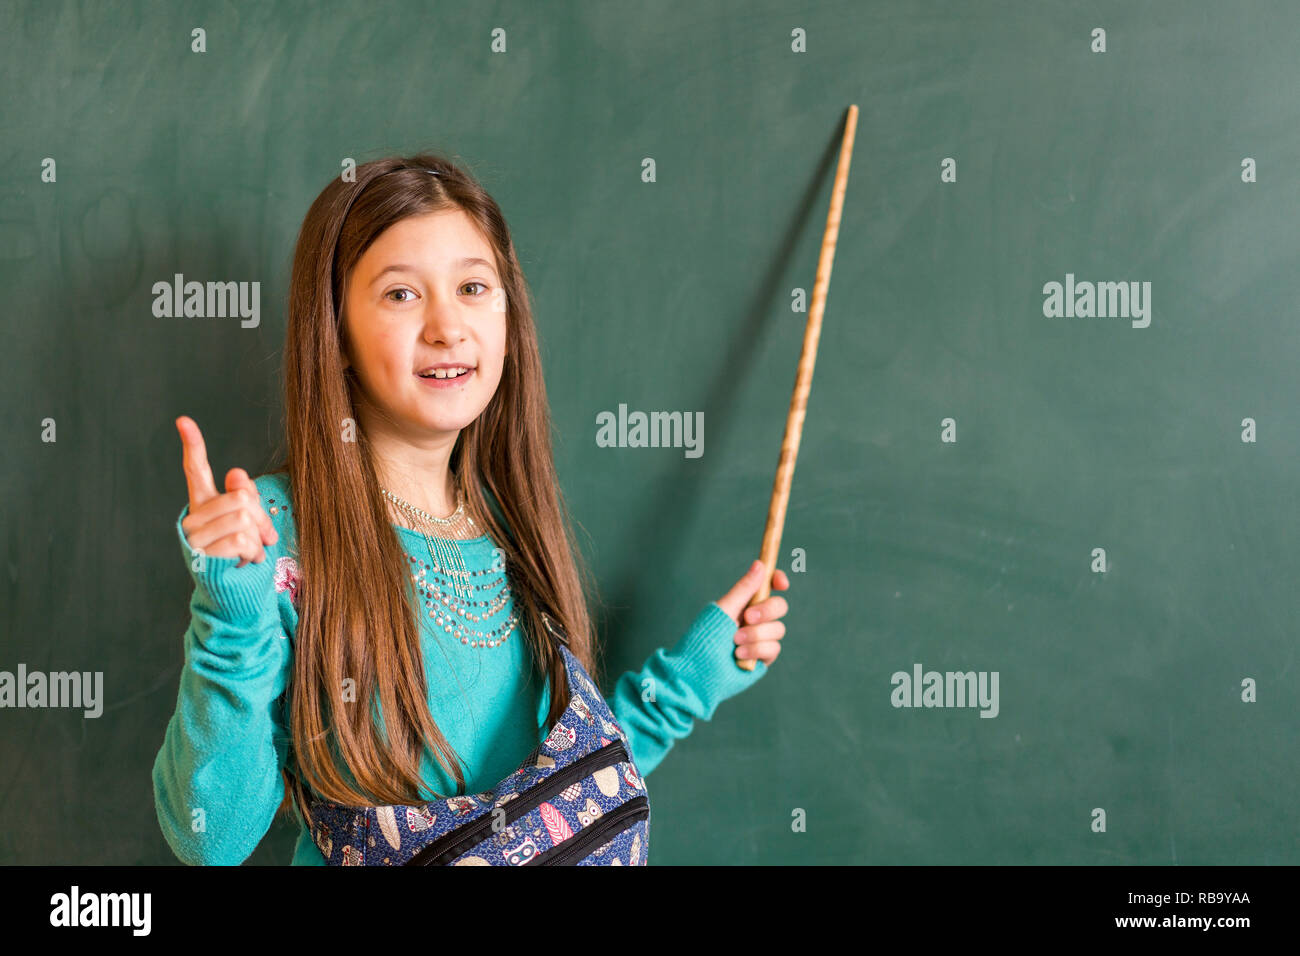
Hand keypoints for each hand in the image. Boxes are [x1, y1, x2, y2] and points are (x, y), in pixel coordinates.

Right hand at [176, 415, 277, 567]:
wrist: (234, 592)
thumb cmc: (242, 552)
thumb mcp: (249, 521)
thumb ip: (244, 496)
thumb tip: (235, 474)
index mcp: (203, 503)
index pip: (196, 469)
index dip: (192, 445)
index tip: (183, 420)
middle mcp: (193, 518)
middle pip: (241, 498)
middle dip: (261, 518)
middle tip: (263, 536)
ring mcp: (195, 537)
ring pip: (243, 519)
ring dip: (258, 539)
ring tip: (251, 552)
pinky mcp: (203, 555)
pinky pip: (242, 541)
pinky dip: (253, 552)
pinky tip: (246, 561)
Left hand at [714, 560, 789, 665]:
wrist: (697, 672)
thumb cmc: (704, 638)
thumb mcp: (723, 610)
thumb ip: (743, 590)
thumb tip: (760, 564)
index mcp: (744, 603)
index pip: (768, 586)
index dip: (778, 581)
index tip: (781, 583)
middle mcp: (755, 619)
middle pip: (779, 606)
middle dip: (766, 611)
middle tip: (747, 617)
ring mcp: (760, 639)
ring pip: (778, 629)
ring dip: (756, 634)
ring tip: (735, 642)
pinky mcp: (763, 658)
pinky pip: (773, 648)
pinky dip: (756, 650)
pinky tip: (738, 656)